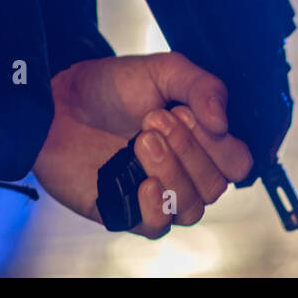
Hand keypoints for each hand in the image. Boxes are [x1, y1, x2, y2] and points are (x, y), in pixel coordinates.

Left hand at [32, 53, 252, 238]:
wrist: (59, 104)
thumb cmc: (110, 86)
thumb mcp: (163, 70)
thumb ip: (202, 87)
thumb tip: (224, 122)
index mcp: (202, 140)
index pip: (238, 161)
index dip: (219, 145)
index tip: (187, 113)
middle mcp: (186, 170)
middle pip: (216, 185)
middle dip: (188, 150)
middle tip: (152, 120)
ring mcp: (158, 193)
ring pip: (192, 208)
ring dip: (170, 173)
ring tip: (139, 141)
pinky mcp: (128, 212)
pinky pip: (158, 227)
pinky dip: (155, 207)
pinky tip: (140, 181)